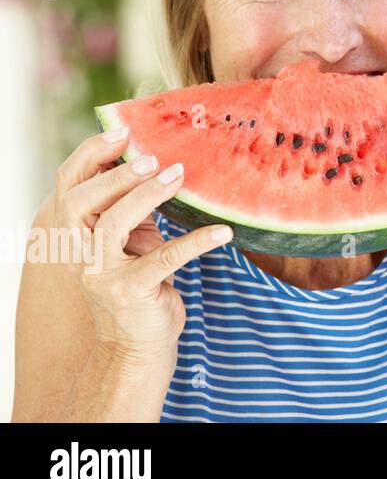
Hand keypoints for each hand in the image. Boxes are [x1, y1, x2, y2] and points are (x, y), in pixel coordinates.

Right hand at [42, 127, 232, 363]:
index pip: (70, 187)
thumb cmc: (143, 286)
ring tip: (178, 176)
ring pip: (114, 224)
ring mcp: (102, 275)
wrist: (138, 346)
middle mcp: (81, 253)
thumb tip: (159, 162)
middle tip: (154, 158)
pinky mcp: (131, 292)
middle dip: (118, 175)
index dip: (91, 156)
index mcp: (78, 235)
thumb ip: (134, 210)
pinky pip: (165, 259)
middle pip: (83, 203)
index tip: (123, 132)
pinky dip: (196, 241)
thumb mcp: (134, 243)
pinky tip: (223, 231)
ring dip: (147, 196)